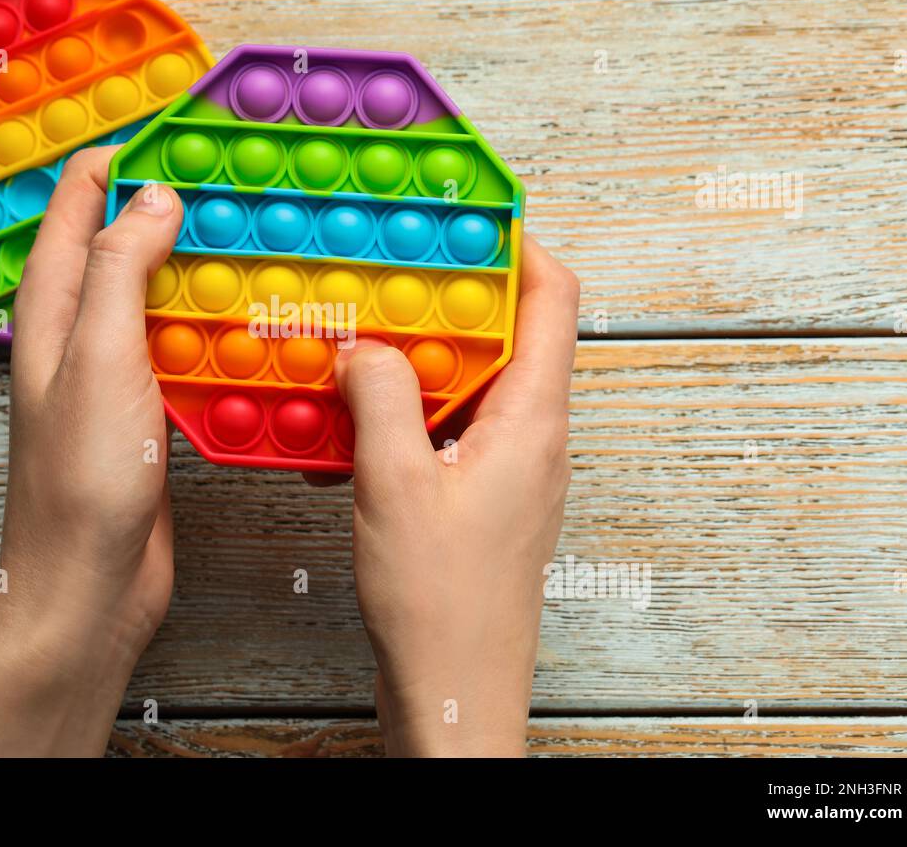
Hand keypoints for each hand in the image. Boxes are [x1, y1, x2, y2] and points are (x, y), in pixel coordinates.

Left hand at [0, 146, 184, 755]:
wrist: (87, 588)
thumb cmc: (81, 483)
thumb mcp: (98, 362)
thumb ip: (118, 274)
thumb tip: (150, 197)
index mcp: (49, 315)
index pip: (73, 210)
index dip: (109, 165)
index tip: (157, 129)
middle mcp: (74, 340)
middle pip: (107, 248)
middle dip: (150, 205)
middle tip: (209, 172)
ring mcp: (107, 380)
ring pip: (144, 298)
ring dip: (181, 264)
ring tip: (234, 233)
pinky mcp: (141, 417)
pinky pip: (170, 350)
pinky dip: (201, 325)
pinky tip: (239, 323)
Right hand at [327, 234, 578, 756]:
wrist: (456, 692)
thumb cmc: (442, 604)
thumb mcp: (395, 484)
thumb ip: (380, 397)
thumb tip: (365, 343)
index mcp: (533, 421)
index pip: (554, 302)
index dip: (519, 247)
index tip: (470, 214)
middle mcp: (534, 439)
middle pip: (509, 334)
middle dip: (449, 296)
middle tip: (390, 272)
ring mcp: (511, 470)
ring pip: (472, 382)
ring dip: (419, 356)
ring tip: (361, 339)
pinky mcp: (483, 499)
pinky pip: (450, 429)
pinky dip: (407, 410)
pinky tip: (352, 419)